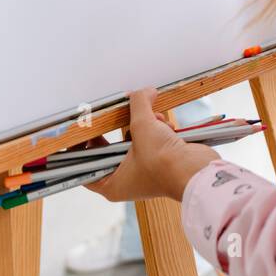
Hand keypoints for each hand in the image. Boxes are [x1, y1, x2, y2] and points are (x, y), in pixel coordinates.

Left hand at [83, 89, 218, 202]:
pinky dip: (158, 129)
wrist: (195, 171)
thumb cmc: (163, 162)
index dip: (81, 146)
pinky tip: (165, 126)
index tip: (79, 131)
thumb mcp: (142, 126)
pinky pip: (152, 140)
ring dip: (143, 126)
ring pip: (134, 141)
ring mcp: (145, 170)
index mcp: (112, 183)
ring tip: (152, 121)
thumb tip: (145, 91)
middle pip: (112, 148)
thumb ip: (138, 104)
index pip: (86, 166)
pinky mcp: (162, 162)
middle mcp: (126, 180)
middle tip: (114, 115)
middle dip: (119, 129)